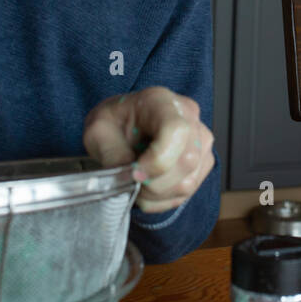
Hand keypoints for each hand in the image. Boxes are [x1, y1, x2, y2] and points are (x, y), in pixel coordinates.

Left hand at [82, 86, 214, 212]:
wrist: (122, 126)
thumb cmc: (112, 123)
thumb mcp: (98, 132)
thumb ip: (112, 154)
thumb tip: (130, 179)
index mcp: (161, 101)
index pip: (176, 130)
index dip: (158, 160)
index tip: (134, 172)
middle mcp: (189, 117)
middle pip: (186, 160)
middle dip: (153, 183)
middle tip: (129, 181)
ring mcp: (201, 140)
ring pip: (188, 182)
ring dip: (156, 194)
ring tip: (136, 185)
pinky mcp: (203, 162)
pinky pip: (188, 192)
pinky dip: (162, 199)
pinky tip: (147, 189)